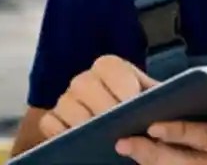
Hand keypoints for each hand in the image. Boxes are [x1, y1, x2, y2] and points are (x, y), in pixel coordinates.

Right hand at [39, 56, 158, 139]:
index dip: (120, 82)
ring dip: (84, 122)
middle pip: (84, 84)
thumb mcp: (154, 106)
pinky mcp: (54, 120)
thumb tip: (157, 116)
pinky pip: (49, 122)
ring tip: (101, 137)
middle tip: (117, 126)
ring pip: (66, 103)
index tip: (132, 101)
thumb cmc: (145, 115)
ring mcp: (67, 100)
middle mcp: (85, 80)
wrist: (131, 130)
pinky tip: (80, 142)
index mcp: (110, 69)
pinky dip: (61, 132)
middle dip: (102, 106)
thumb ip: (156, 105)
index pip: (107, 65)